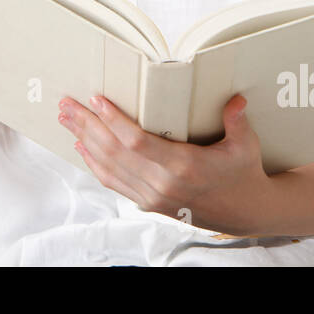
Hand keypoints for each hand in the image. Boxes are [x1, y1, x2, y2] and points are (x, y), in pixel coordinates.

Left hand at [57, 92, 273, 234]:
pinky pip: (115, 183)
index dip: (113, 120)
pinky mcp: (150, 203)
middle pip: (114, 152)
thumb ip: (237, 120)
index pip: (137, 142)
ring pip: (109, 167)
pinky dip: (94, 164)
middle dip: (87, 125)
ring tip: (68, 119)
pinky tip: (83, 147)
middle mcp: (163, 184)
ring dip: (85, 140)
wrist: (246, 213)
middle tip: (66, 104)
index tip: (96, 99)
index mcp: (183, 166)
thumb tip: (236, 99)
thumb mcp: (246, 145)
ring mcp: (153, 196)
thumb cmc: (244, 174)